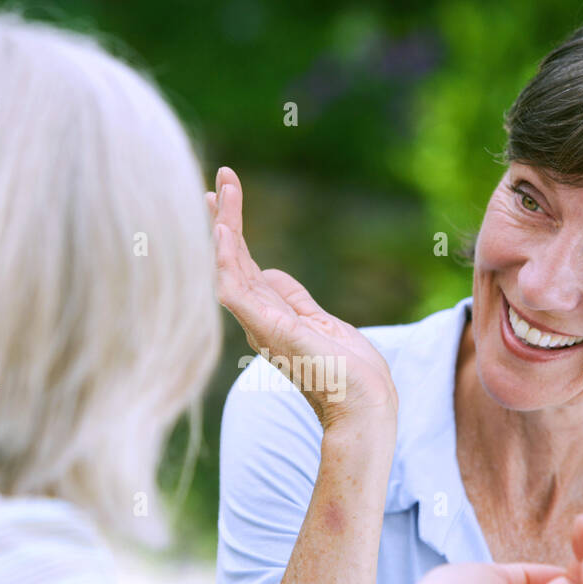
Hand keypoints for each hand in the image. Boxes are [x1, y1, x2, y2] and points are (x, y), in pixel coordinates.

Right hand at [209, 166, 398, 428]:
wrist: (362, 405)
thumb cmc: (349, 374)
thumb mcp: (323, 323)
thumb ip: (295, 298)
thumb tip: (272, 273)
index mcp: (274, 317)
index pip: (248, 267)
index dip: (236, 232)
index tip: (227, 197)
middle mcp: (260, 320)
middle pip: (235, 261)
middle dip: (225, 219)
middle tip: (220, 179)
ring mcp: (261, 324)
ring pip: (230, 268)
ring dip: (225, 226)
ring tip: (221, 189)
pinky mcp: (266, 329)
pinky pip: (235, 288)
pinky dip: (226, 259)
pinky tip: (222, 230)